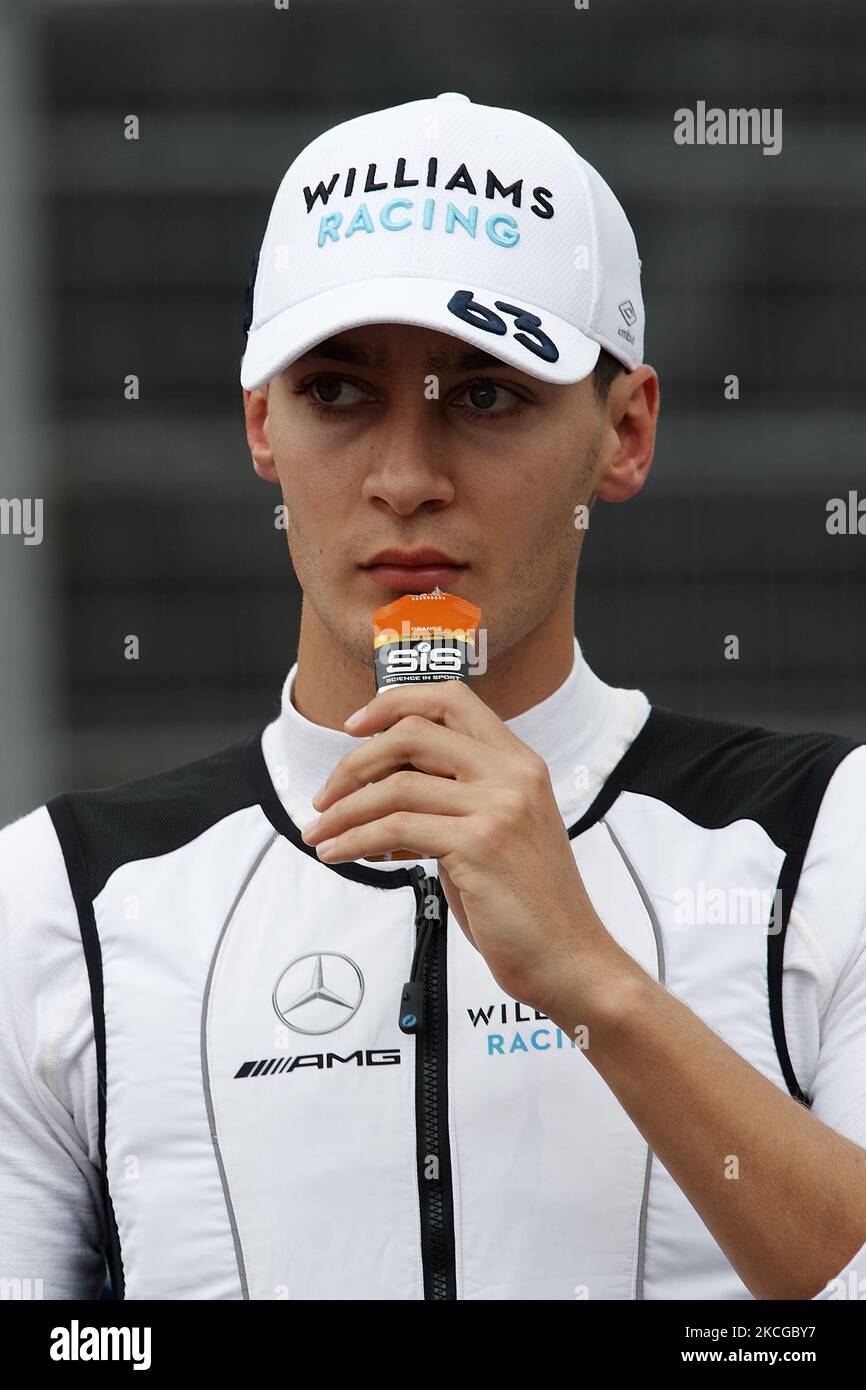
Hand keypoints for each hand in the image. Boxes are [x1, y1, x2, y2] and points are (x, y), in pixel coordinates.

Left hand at [300, 679, 609, 1011]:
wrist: (568, 958)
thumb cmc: (526, 903)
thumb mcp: (497, 830)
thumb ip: (455, 796)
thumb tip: (385, 783)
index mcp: (519, 762)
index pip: (451, 699)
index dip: (393, 704)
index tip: (353, 728)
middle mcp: (512, 773)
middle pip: (414, 733)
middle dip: (354, 762)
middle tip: (325, 795)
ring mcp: (498, 806)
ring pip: (396, 785)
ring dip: (343, 810)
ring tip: (319, 833)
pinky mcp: (480, 844)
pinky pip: (396, 828)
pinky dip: (355, 840)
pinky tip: (339, 855)